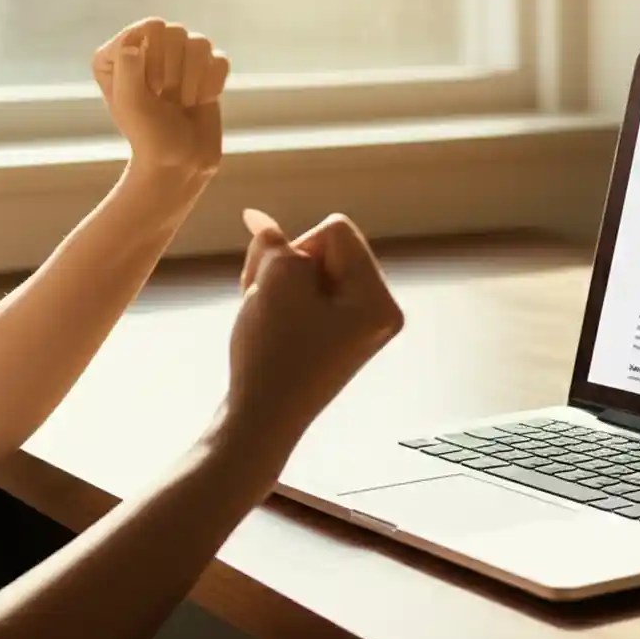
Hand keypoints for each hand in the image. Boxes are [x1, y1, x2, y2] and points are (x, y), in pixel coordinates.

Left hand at [92, 18, 229, 176]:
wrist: (179, 163)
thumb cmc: (148, 136)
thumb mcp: (129, 105)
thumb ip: (127, 70)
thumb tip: (135, 43)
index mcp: (121, 52)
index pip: (149, 28)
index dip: (156, 59)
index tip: (152, 90)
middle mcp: (148, 48)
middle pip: (176, 32)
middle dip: (175, 71)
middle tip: (167, 98)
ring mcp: (178, 57)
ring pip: (201, 43)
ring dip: (194, 79)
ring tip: (183, 102)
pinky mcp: (205, 70)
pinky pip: (220, 60)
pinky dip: (213, 84)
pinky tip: (201, 101)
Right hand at [227, 210, 404, 439]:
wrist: (259, 422)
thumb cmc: (271, 354)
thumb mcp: (273, 284)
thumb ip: (272, 243)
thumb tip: (258, 216)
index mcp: (381, 300)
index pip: (336, 230)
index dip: (297, 247)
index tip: (280, 289)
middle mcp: (381, 311)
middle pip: (327, 249)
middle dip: (288, 266)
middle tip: (264, 303)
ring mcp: (359, 326)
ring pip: (311, 271)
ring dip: (278, 282)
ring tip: (264, 317)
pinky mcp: (336, 336)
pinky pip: (308, 295)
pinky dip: (281, 299)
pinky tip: (266, 323)